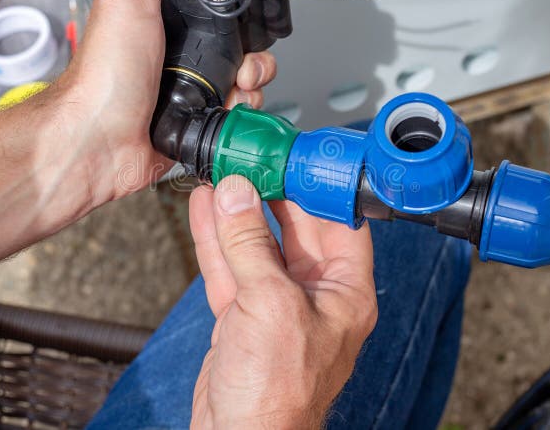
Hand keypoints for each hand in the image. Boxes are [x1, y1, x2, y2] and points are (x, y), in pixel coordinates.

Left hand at [54, 0, 276, 198]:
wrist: (101, 142)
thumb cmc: (104, 76)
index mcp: (161, 16)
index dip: (236, 1)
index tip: (245, 8)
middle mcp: (177, 49)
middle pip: (238, 39)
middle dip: (253, 49)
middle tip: (245, 59)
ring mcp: (189, 84)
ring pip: (245, 74)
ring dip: (253, 80)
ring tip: (239, 86)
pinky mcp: (198, 116)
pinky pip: (238, 108)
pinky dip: (243, 108)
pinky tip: (230, 107)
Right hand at [188, 175, 377, 428]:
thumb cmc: (277, 394)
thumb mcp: (269, 305)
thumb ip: (250, 245)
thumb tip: (237, 196)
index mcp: (343, 293)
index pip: (340, 223)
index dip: (319, 187)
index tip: (298, 156)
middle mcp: (314, 296)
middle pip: (295, 229)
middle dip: (271, 193)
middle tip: (251, 159)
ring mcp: (276, 305)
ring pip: (257, 245)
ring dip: (238, 212)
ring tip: (222, 175)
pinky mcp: (244, 317)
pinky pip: (231, 268)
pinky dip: (216, 240)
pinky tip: (206, 210)